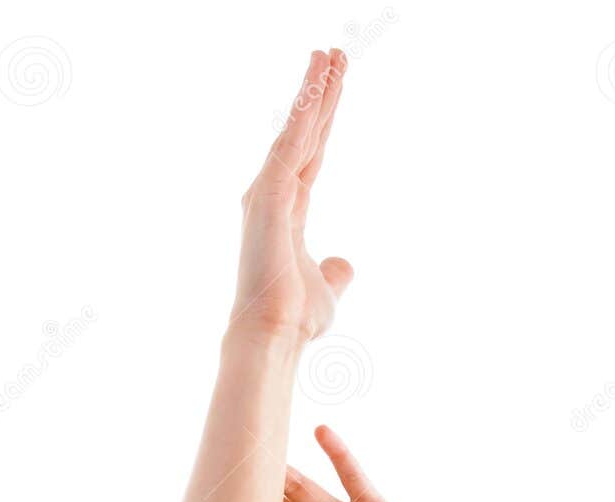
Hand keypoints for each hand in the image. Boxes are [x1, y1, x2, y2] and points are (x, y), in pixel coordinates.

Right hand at [229, 49, 352, 343]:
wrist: (273, 334)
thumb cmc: (293, 318)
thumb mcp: (327, 289)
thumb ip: (335, 272)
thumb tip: (346, 264)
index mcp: (287, 211)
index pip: (311, 154)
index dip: (323, 121)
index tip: (334, 87)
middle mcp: (273, 194)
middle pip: (304, 132)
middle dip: (319, 93)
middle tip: (334, 54)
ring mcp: (268, 191)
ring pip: (297, 130)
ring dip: (312, 91)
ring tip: (328, 55)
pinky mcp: (269, 194)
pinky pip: (291, 143)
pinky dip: (304, 113)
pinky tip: (317, 85)